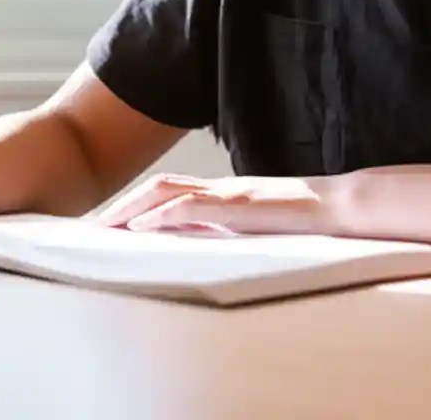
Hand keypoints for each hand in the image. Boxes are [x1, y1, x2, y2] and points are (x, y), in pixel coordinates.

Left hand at [93, 174, 333, 236]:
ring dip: (130, 208)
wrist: (339, 207)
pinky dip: (161, 214)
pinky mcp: (239, 206)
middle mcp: (216, 189)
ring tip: (104, 226)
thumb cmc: (299, 221)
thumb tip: (192, 243)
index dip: (132, 205)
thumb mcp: (251, 225)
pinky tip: (140, 226)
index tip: (106, 224)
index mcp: (218, 194)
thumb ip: (222, 228)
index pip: (164, 192)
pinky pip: (193, 206)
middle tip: (91, 227)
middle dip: (120, 206)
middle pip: (155, 188)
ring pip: (164, 192)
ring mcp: (226, 194)